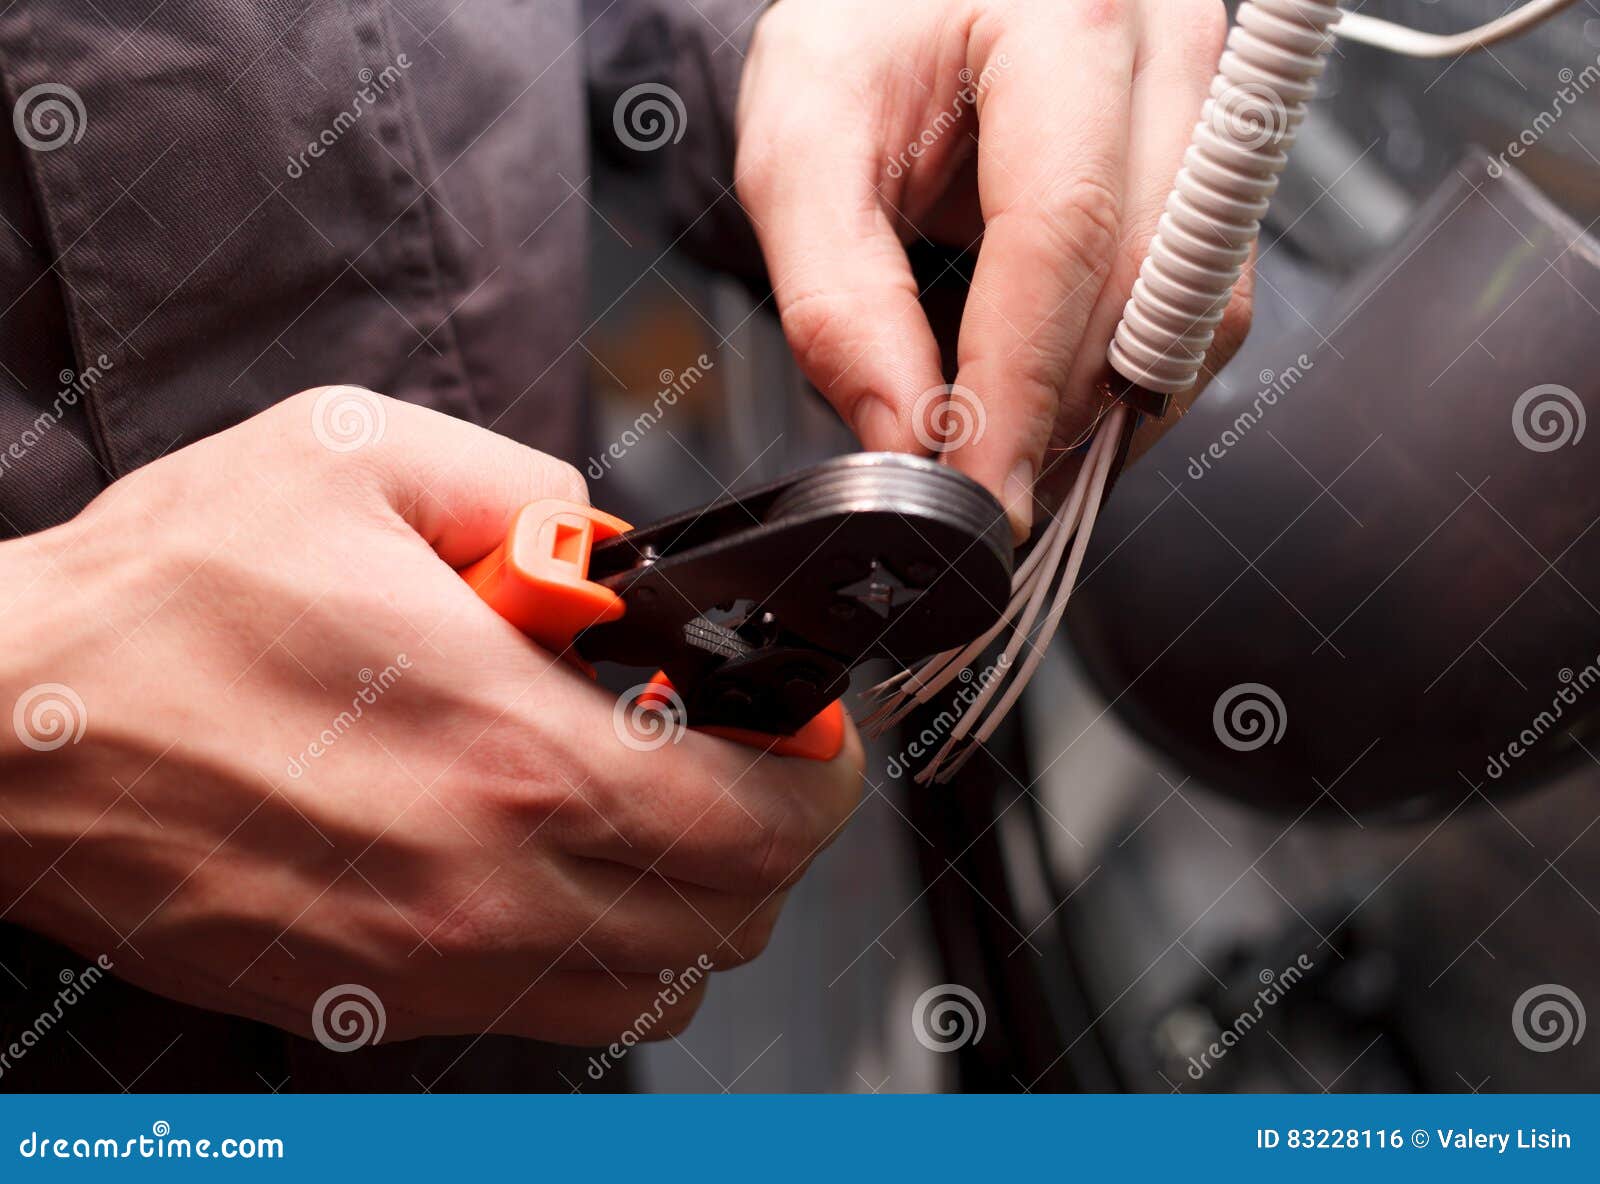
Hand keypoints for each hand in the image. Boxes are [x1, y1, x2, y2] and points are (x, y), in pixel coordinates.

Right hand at [0, 389, 861, 1045]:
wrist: (6, 727)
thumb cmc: (162, 598)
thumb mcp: (358, 454)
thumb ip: (525, 485)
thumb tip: (603, 540)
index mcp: (509, 742)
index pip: (759, 812)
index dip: (818, 773)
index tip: (804, 731)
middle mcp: (487, 878)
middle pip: (733, 914)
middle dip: (774, 833)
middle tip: (745, 760)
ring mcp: (433, 962)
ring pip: (659, 983)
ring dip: (696, 899)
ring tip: (659, 810)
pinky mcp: (375, 1000)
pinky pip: (556, 1014)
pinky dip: (603, 951)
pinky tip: (562, 865)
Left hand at [736, 0, 1252, 538]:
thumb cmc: (856, 37)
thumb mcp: (800, 147)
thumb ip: (838, 300)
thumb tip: (907, 434)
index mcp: (1061, 15)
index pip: (1061, 234)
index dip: (1022, 386)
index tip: (982, 487)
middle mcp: (1163, 45)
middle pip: (1146, 282)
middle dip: (1065, 413)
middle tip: (987, 486)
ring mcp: (1205, 101)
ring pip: (1197, 306)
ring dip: (1111, 407)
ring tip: (1017, 453)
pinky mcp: (1208, 160)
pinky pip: (1198, 298)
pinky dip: (1129, 371)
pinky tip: (1059, 403)